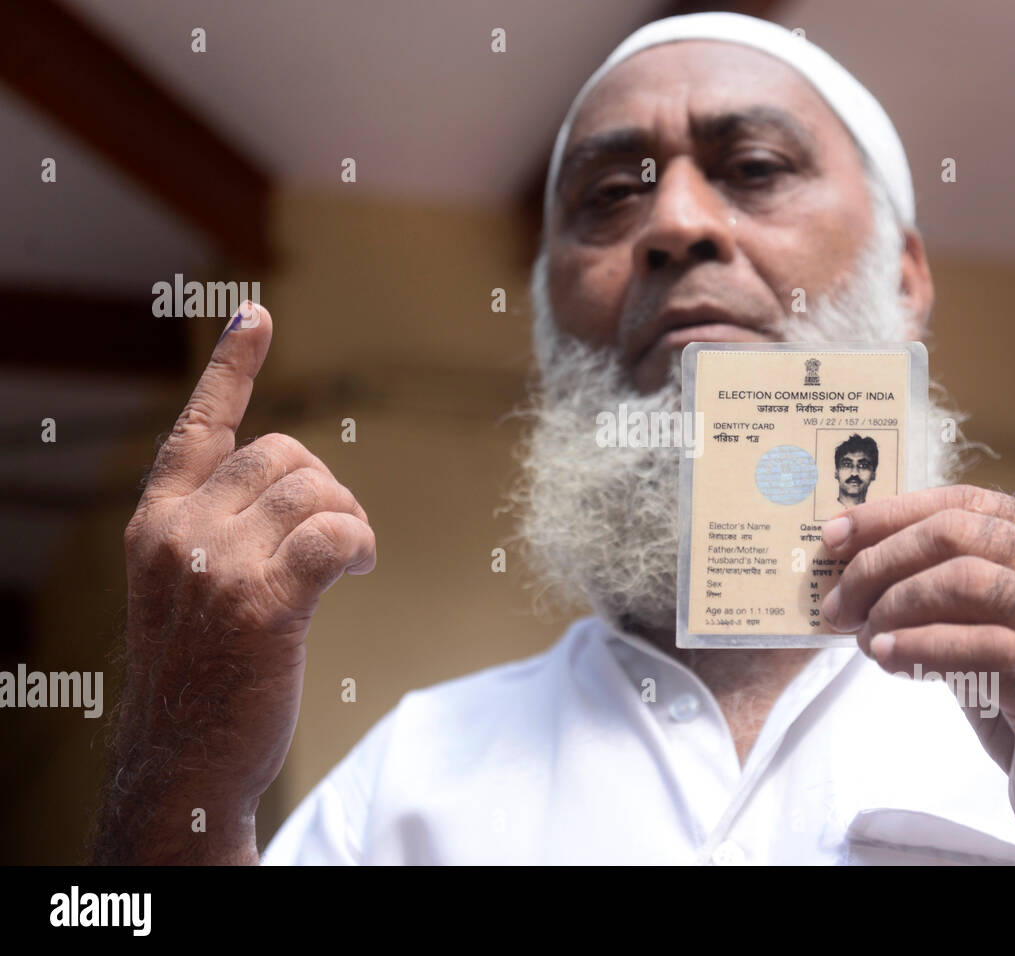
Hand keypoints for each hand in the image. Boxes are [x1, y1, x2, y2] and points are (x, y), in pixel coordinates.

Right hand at [95, 302, 375, 863]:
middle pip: (284, 455)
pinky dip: (358, 541)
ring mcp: (217, 566)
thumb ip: (220, 530)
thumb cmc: (201, 675)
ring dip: (348, 517)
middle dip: (325, 486)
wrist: (183, 762)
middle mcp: (178, 532)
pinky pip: (335, 531)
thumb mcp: (186, 589)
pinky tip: (357, 566)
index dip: (232, 368)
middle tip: (337, 534)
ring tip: (349, 555)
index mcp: (156, 522)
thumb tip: (293, 488)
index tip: (256, 314)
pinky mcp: (264, 603)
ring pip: (314, 489)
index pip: (199, 428)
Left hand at [818, 484, 1014, 864]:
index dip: (895, 513)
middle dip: (884, 559)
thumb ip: (945, 594)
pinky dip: (922, 646)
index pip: (970, 503)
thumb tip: (856, 573)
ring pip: (972, 580)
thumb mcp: (989, 632)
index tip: (836, 535)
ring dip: (898, 601)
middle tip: (838, 598)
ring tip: (861, 633)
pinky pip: (983, 646)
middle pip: (964, 534)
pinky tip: (885, 658)